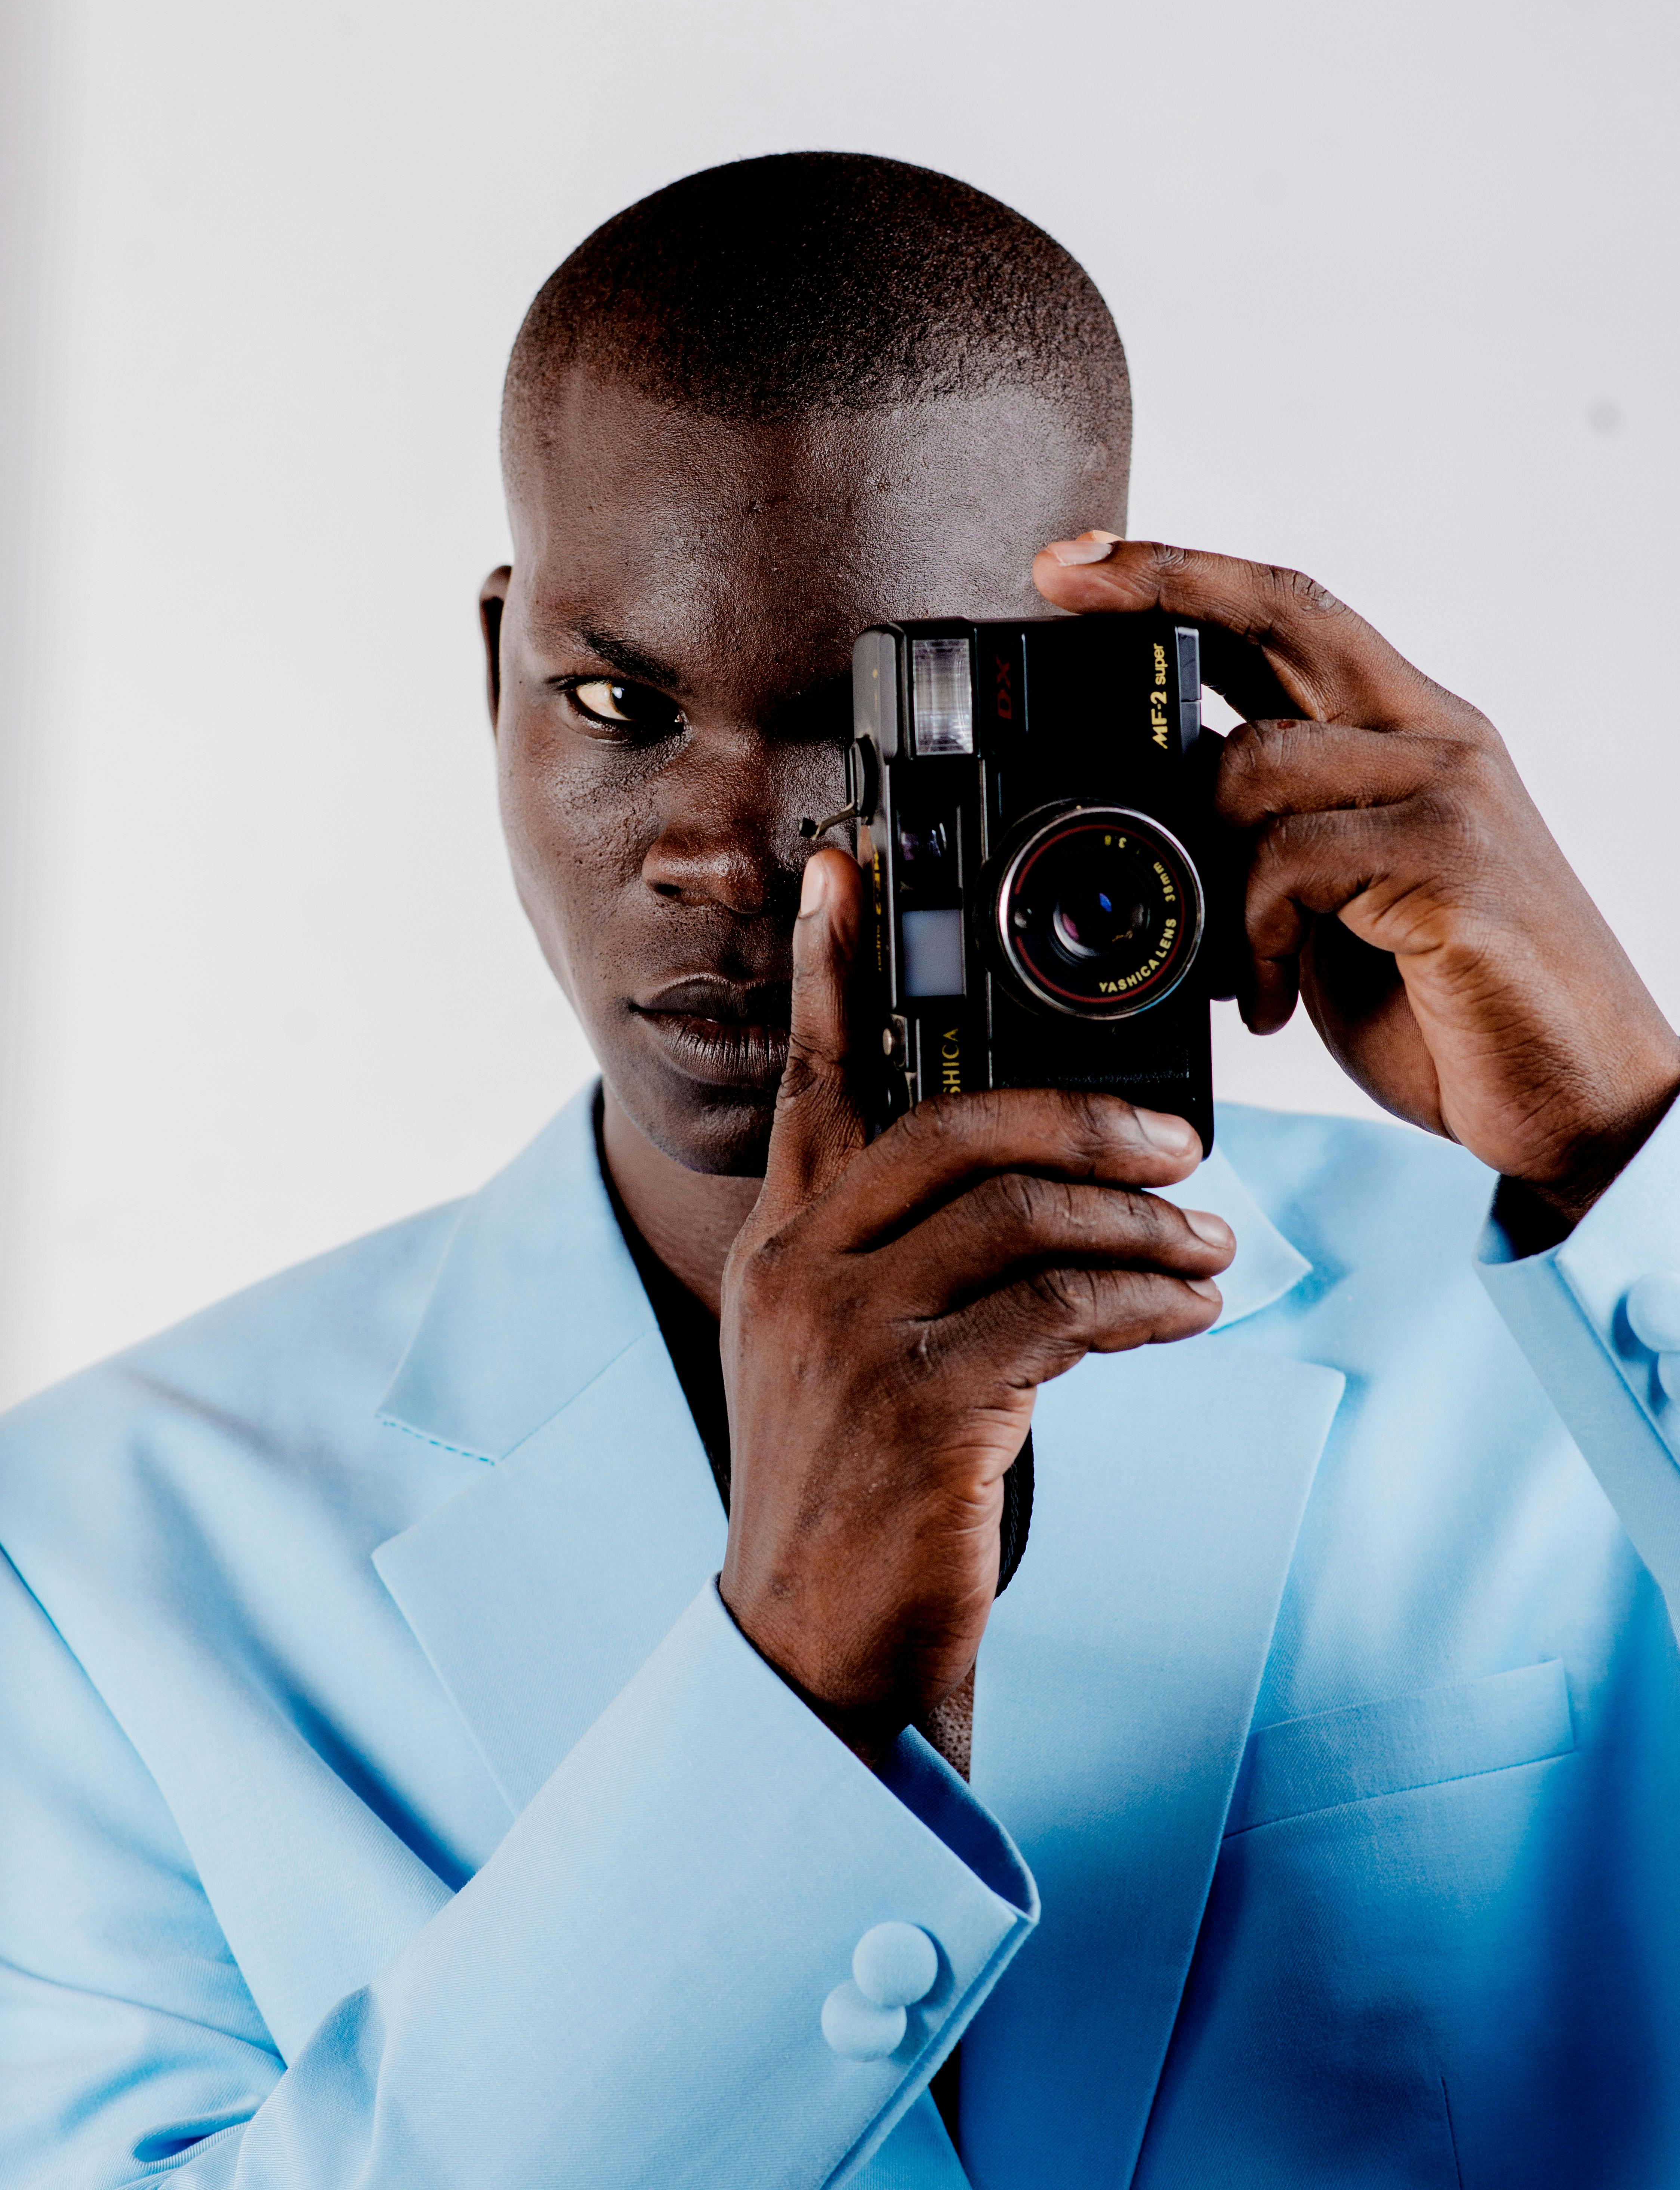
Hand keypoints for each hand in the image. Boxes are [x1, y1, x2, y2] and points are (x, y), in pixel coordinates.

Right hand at [716, 848, 1233, 1762]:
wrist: (815, 1649)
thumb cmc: (854, 1492)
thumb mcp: (842, 1352)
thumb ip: (902, 1258)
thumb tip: (1034, 1194)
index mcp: (781, 1243)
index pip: (810, 1079)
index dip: (827, 968)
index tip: (845, 870)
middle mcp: (803, 1269)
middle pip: (954, 1128)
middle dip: (1083, 1120)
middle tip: (1178, 1145)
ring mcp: (853, 1334)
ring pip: (1023, 1216)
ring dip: (1140, 1224)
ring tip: (1209, 1247)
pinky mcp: (922, 1406)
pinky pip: (1061, 1312)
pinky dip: (1146, 1302)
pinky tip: (1189, 1311)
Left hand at [1036, 536, 1679, 1223]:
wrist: (1575, 1102)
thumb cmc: (1449, 1006)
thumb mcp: (1335, 908)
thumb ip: (1268, 841)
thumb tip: (1163, 814)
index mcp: (1411, 736)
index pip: (1293, 615)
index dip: (1186, 576)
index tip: (1082, 562)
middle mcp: (1436, 741)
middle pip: (1282, 617)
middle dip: (1163, 585)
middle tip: (1063, 580)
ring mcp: (1447, 794)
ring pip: (1256, 762)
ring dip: (1207, 869)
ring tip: (1235, 967)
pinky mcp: (1448, 862)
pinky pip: (1288, 861)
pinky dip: (1250, 936)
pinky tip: (1268, 1001)